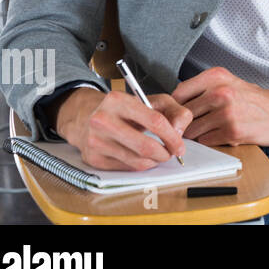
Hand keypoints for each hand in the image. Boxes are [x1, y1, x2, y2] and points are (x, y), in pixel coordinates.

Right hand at [55, 88, 191, 170]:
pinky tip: (142, 157)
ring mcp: (95, 141)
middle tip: (171, 154)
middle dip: (165, 153)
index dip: (172, 137)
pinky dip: (140, 165)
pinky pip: (126, 168)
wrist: (88, 118)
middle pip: (145, 146)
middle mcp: (102, 120)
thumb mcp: (154, 101)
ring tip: (158, 155)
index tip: (180, 146)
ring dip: (154, 161)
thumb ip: (175, 111)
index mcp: (118, 100)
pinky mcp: (93, 158)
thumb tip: (178, 132)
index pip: (155, 121)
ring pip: (137, 161)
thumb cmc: (127, 110)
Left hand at [172, 67, 268, 146]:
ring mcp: (225, 113)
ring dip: (196, 134)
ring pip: (192, 130)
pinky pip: (205, 140)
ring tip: (208, 130)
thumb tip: (173, 105)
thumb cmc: (253, 99)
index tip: (178, 113)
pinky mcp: (231, 132)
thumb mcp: (228, 82)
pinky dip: (209, 140)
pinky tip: (220, 135)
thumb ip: (202, 89)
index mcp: (216, 76)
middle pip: (183, 114)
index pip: (178, 93)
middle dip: (184, 123)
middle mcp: (220, 92)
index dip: (175, 107)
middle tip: (190, 126)